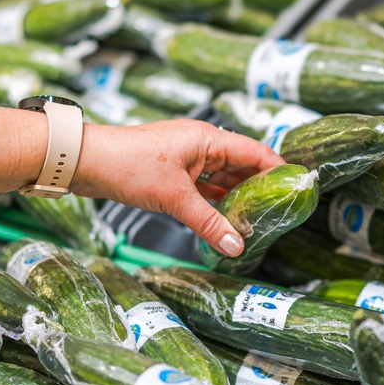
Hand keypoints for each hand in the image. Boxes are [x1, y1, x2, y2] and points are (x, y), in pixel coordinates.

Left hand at [72, 119, 283, 256]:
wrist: (86, 162)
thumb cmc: (129, 166)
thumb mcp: (174, 198)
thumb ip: (208, 223)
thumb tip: (238, 246)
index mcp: (207, 139)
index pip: (254, 152)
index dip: (277, 169)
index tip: (297, 187)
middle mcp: (200, 145)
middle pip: (240, 165)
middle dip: (259, 188)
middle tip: (280, 211)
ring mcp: (185, 159)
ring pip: (221, 178)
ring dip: (236, 197)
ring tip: (257, 220)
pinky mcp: (170, 173)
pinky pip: (202, 187)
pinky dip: (214, 202)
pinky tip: (225, 219)